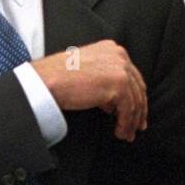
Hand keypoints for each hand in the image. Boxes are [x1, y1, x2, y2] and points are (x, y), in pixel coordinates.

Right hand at [31, 39, 147, 140]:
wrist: (45, 80)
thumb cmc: (58, 78)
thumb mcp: (86, 71)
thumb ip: (103, 80)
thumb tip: (115, 103)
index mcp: (112, 49)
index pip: (131, 75)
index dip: (136, 96)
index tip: (135, 113)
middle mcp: (119, 55)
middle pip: (137, 87)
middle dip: (138, 110)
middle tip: (137, 127)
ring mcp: (120, 69)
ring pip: (134, 100)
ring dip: (131, 121)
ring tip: (126, 135)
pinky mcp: (118, 84)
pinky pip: (128, 109)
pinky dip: (126, 123)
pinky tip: (120, 132)